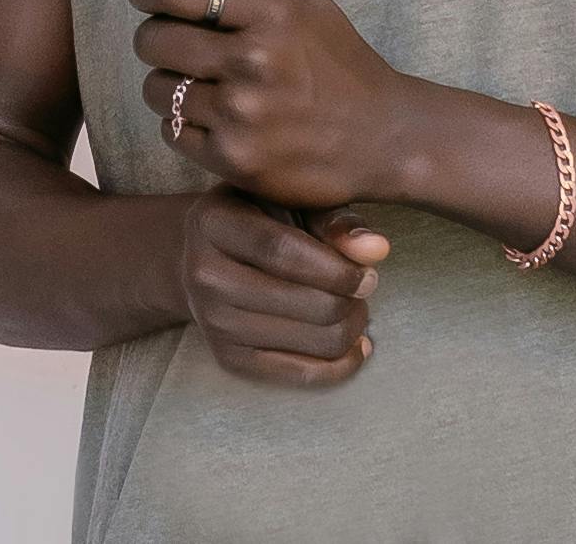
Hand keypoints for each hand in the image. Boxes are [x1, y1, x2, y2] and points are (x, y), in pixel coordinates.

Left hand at [129, 0, 426, 210]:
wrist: (384, 139)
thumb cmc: (338, 59)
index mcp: (272, 14)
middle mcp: (254, 63)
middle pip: (153, 39)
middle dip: (156, 34)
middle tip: (180, 38)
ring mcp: (243, 116)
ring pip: (156, 87)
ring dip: (169, 81)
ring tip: (204, 79)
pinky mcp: (234, 160)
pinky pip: (171, 130)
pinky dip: (183, 122)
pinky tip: (216, 115)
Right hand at [173, 189, 392, 387]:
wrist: (198, 257)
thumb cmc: (258, 219)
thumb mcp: (287, 201)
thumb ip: (333, 220)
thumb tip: (377, 250)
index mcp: (214, 222)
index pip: (282, 252)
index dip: (337, 269)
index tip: (369, 274)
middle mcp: (204, 274)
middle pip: (308, 303)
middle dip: (352, 300)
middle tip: (364, 286)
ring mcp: (213, 322)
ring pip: (316, 340)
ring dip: (351, 327)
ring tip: (353, 307)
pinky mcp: (229, 358)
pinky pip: (305, 375)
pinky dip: (343, 363)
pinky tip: (354, 344)